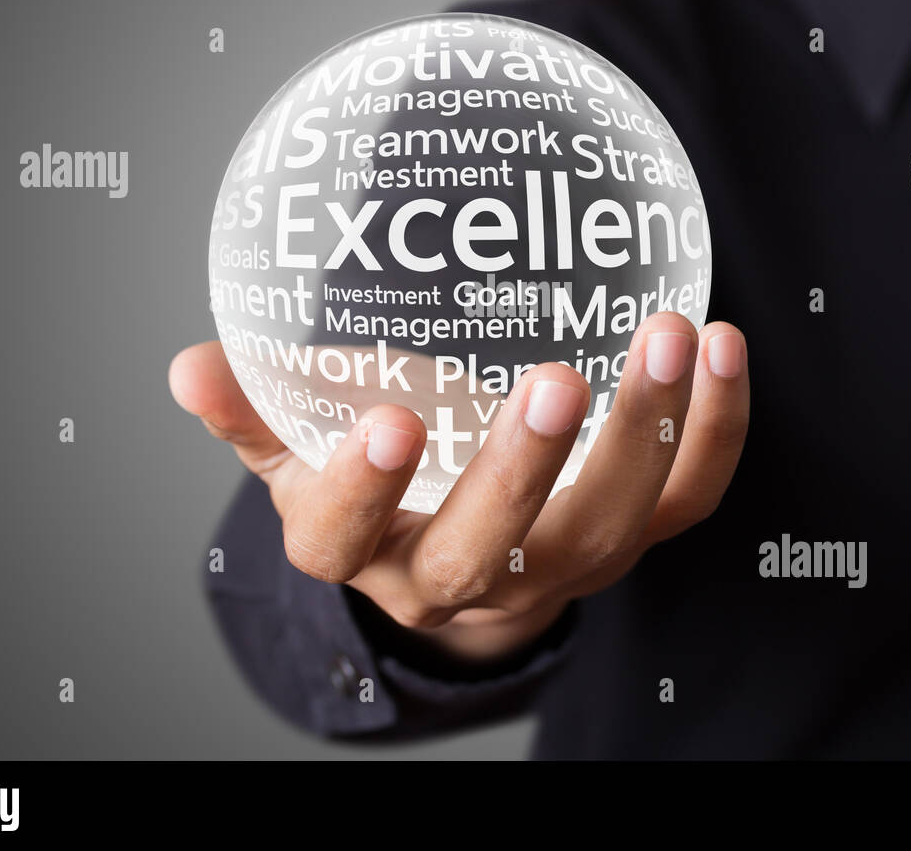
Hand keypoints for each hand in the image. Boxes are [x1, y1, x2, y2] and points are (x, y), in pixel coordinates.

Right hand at [168, 312, 748, 661]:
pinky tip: (722, 348)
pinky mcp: (627, 539)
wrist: (463, 550)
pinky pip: (685, 504)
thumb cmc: (379, 483)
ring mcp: (554, 565)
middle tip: (551, 380)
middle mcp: (458, 574)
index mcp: (364, 549)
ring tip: (673, 336)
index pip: (343, 540)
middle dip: (521, 474)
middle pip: (487, 553)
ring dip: (644, 437)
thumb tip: (189, 365)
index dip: (363, 492)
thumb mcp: (300, 452)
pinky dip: (715, 433)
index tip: (390, 420)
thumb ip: (253, 410)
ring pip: (605, 529)